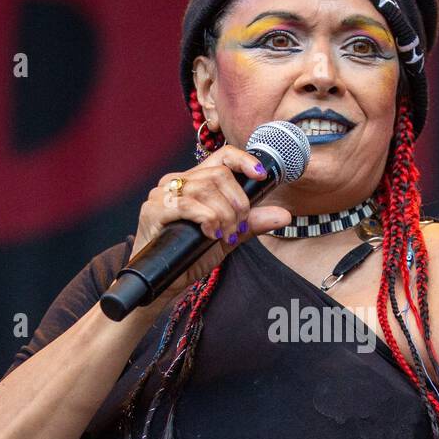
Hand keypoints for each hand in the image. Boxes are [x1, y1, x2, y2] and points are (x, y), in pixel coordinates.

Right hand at [129, 144, 291, 313]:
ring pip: (206, 189)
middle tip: (238, 227)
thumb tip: (284, 215)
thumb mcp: (228, 237)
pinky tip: (211, 234)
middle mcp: (177, 182)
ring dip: (224, 215)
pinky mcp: (153, 210)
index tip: (260, 174)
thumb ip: (251, 223)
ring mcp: (163, 194)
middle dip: (238, 203)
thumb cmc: (190, 256)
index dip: (244, 160)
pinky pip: (187, 204)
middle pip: (219, 174)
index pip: (222, 156)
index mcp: (195, 182)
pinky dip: (207, 219)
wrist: (162, 282)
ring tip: (224, 235)